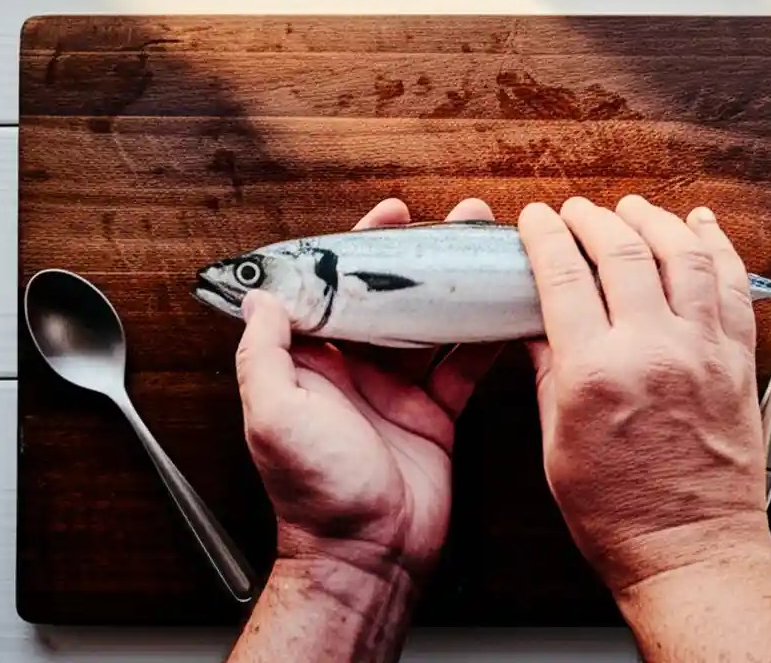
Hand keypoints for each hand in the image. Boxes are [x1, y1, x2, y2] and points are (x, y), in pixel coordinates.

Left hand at [225, 198, 501, 662]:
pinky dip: (486, 338)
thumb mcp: (272, 414)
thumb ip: (263, 351)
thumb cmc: (313, 492)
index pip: (332, 288)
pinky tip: (508, 308)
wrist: (366, 555)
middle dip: (420, 255)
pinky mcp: (436, 414)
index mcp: (310, 363)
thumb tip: (263, 296)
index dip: (358, 248)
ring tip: (487, 247)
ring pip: (432, 322)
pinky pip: (464, 366)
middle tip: (454, 219)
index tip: (388, 215)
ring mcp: (398, 390)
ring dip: (458, 284)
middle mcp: (354, 370)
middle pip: (389, 295)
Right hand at [517, 195, 770, 660]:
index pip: (564, 276)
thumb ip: (549, 375)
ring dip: (655, 220)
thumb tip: (537, 329)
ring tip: (633, 208)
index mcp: (596, 374)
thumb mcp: (558, 446)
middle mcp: (654, 352)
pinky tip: (704, 227)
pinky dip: (719, 247)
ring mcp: (703, 352)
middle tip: (577, 212)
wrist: (691, 552)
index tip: (537, 221)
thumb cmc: (623, 517)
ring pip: (684, 255)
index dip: (546, 236)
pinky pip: (734, 286)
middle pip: (622, 252)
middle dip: (593, 219)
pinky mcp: (738, 362)